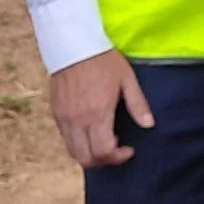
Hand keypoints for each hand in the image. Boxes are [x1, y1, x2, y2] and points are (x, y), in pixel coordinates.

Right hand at [49, 50, 153, 167]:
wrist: (73, 43)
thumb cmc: (103, 59)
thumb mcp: (127, 78)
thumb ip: (137, 104)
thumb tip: (148, 124)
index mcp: (97, 113)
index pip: (103, 151)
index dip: (118, 157)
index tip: (128, 149)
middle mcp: (77, 120)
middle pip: (85, 158)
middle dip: (103, 160)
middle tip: (116, 150)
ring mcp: (64, 118)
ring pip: (72, 151)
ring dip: (89, 154)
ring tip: (103, 142)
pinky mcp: (55, 112)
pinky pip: (65, 138)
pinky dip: (78, 142)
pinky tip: (90, 131)